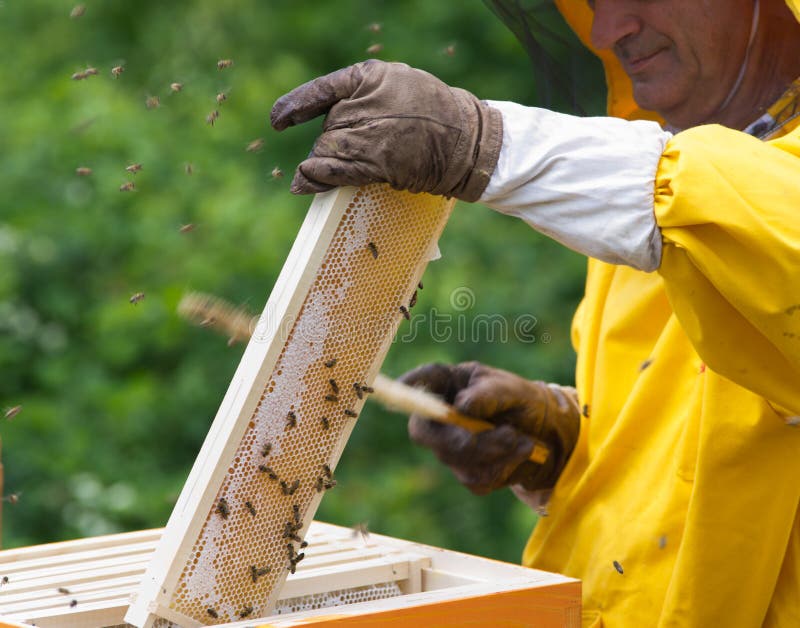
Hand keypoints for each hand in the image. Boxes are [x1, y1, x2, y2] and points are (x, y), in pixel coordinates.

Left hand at [270, 60, 502, 201]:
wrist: (466, 137)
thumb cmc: (434, 112)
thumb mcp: (398, 85)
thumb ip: (365, 97)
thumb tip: (335, 117)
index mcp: (369, 77)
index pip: (321, 90)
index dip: (295, 106)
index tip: (277, 121)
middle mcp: (364, 103)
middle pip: (327, 128)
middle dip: (327, 144)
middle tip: (342, 154)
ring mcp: (369, 133)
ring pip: (327, 150)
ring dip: (320, 163)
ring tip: (312, 173)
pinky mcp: (375, 162)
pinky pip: (335, 171)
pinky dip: (316, 178)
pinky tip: (304, 183)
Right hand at [401, 362, 579, 494]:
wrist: (547, 434)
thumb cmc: (522, 401)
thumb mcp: (512, 389)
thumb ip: (489, 394)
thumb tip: (462, 406)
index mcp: (448, 384)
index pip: (420, 383)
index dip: (409, 387)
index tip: (404, 387)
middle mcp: (440, 417)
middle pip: (424, 433)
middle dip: (464, 439)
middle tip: (506, 434)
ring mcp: (448, 447)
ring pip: (457, 459)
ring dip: (498, 451)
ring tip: (522, 439)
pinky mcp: (465, 472)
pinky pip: (477, 478)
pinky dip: (505, 467)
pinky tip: (520, 452)